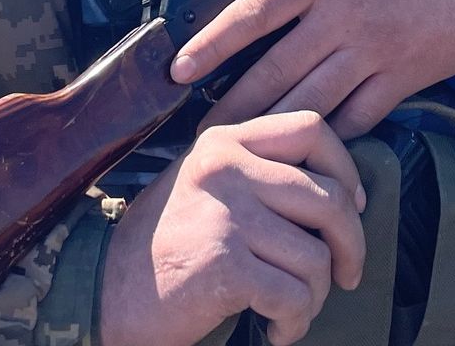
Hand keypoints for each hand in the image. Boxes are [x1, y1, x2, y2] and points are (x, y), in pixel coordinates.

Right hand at [98, 111, 366, 345]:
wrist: (102, 294)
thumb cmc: (164, 249)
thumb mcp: (206, 187)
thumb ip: (258, 173)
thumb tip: (342, 190)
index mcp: (223, 141)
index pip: (312, 128)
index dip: (346, 170)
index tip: (352, 206)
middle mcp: (225, 168)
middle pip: (329, 197)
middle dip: (350, 246)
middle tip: (346, 274)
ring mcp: (225, 214)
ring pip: (316, 256)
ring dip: (314, 296)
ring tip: (288, 310)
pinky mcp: (226, 264)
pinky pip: (295, 296)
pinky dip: (294, 323)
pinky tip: (274, 330)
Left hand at [173, 0, 454, 138]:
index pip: (254, 13)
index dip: (212, 45)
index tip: (179, 71)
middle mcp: (343, 16)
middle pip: (276, 70)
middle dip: (234, 106)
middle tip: (202, 135)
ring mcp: (375, 51)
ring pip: (314, 101)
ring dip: (275, 128)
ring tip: (243, 150)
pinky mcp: (406, 77)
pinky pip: (361, 116)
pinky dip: (333, 134)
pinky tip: (309, 149)